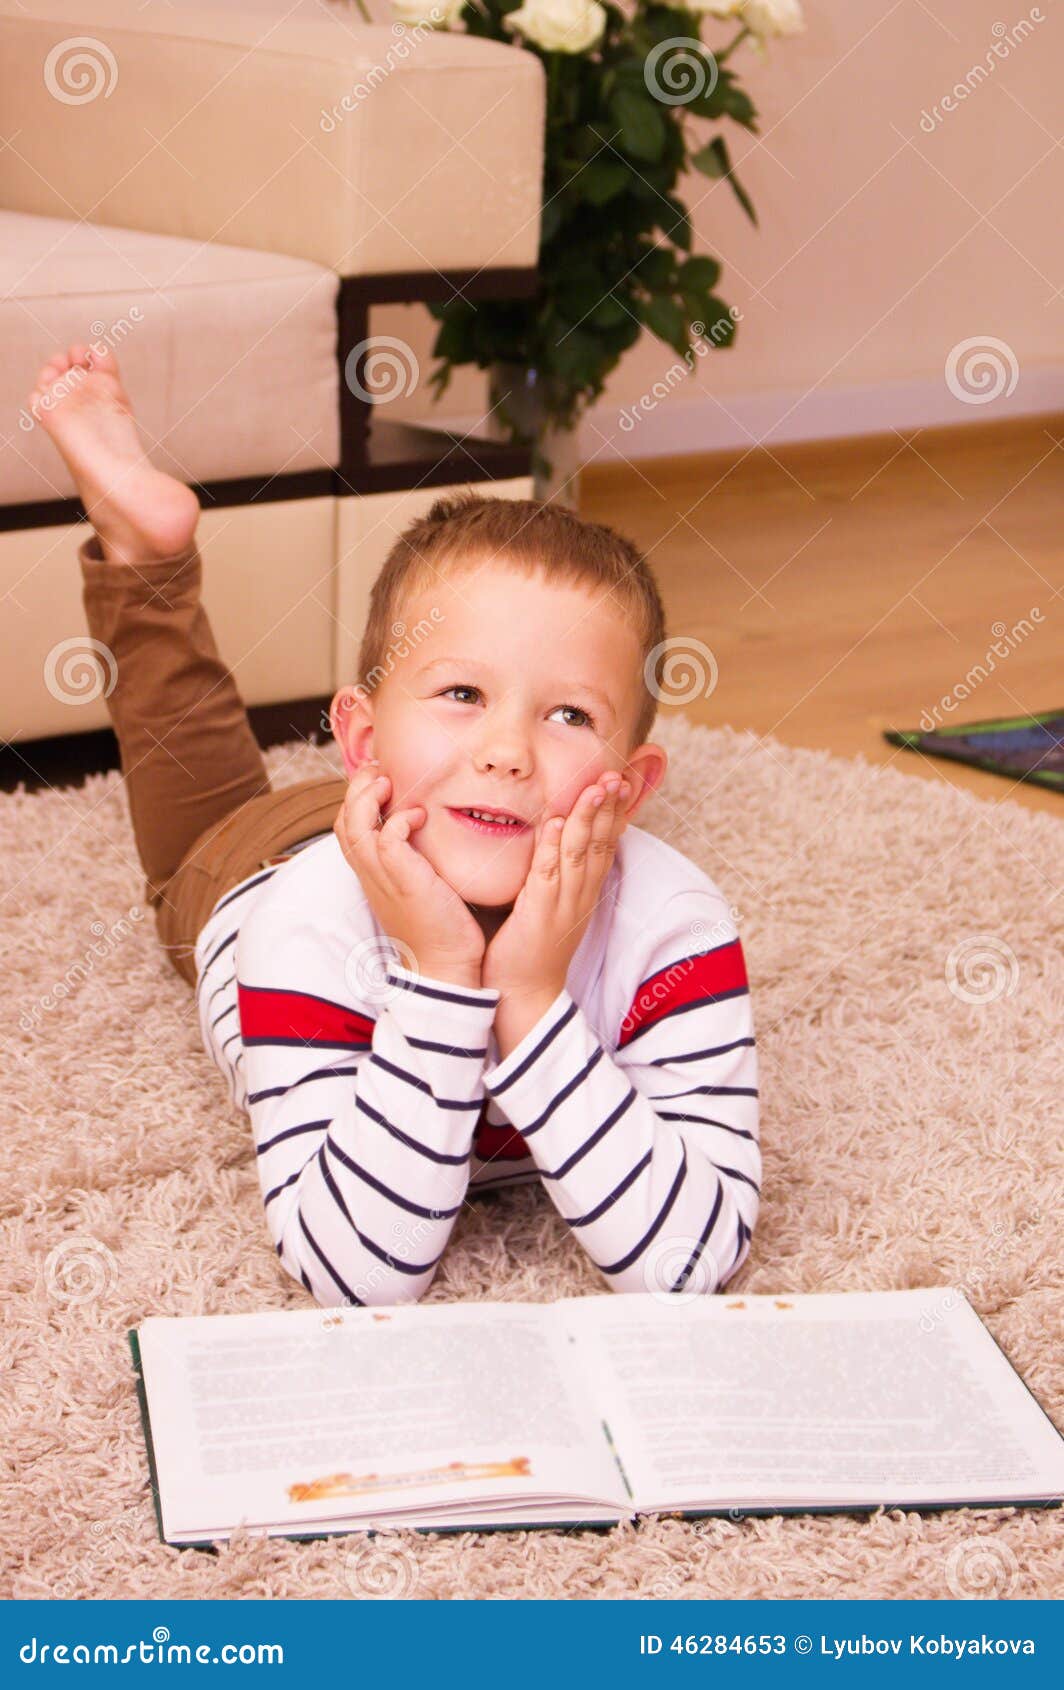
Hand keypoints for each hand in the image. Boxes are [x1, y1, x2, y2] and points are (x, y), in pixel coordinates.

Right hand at [333, 763, 485, 987]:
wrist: (445, 965)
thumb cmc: (439, 928)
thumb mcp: (418, 886)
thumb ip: (413, 860)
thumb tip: (425, 831)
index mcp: (371, 875)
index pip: (346, 828)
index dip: (356, 799)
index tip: (378, 778)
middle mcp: (369, 874)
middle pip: (342, 820)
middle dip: (356, 788)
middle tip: (379, 768)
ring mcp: (382, 877)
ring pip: (354, 824)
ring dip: (368, 796)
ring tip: (388, 779)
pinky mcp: (402, 880)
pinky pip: (387, 838)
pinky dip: (400, 820)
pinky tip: (419, 814)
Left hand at [482, 771, 630, 1006]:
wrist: (523, 994)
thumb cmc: (529, 948)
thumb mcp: (548, 905)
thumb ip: (552, 873)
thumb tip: (551, 835)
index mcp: (583, 893)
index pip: (605, 845)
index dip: (613, 813)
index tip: (619, 781)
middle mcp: (580, 895)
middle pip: (601, 843)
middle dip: (610, 807)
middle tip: (617, 774)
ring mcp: (563, 904)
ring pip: (582, 854)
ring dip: (589, 818)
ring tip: (597, 786)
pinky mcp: (540, 914)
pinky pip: (549, 875)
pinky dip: (555, 848)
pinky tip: (558, 823)